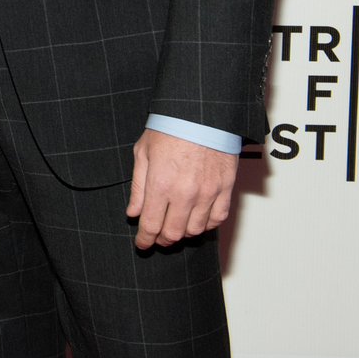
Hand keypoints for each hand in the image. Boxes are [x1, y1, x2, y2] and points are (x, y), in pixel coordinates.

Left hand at [126, 128, 236, 248]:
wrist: (200, 113)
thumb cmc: (169, 128)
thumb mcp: (143, 154)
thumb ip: (138, 187)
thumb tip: (133, 213)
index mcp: (161, 184)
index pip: (151, 225)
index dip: (145, 239)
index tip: (142, 244)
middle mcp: (185, 193)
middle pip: (174, 233)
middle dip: (162, 240)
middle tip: (157, 238)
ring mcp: (208, 192)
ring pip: (196, 230)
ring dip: (183, 234)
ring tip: (175, 228)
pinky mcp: (225, 188)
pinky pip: (217, 218)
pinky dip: (207, 225)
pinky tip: (197, 221)